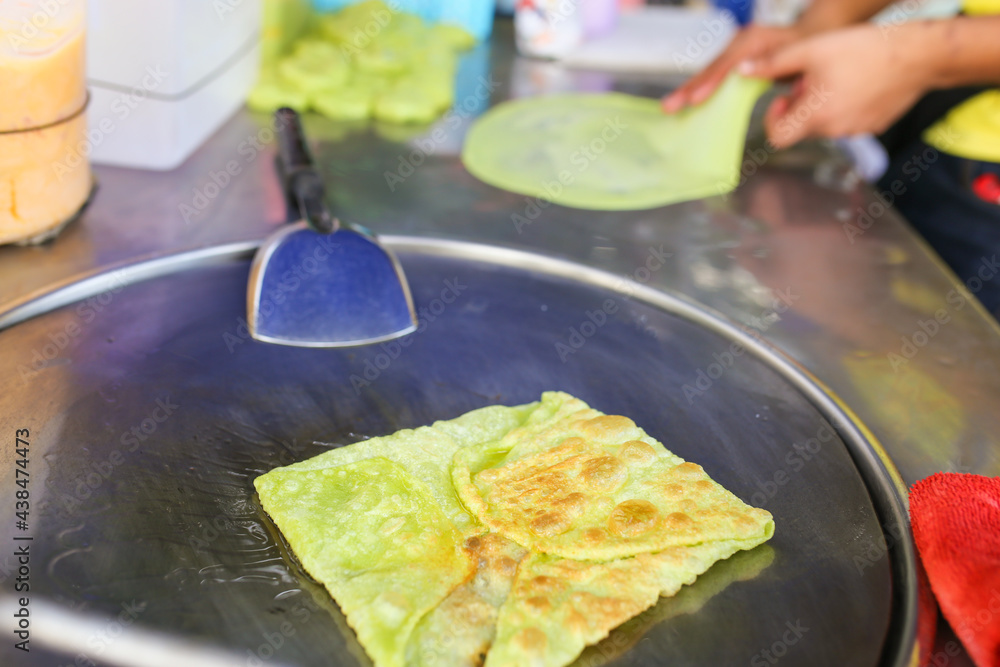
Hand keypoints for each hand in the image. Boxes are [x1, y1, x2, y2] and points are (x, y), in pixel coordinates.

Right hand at [661, 24, 804, 112]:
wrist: (812, 35)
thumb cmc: (809, 49)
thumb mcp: (796, 56)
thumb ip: (772, 64)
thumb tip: (747, 73)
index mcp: (754, 40)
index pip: (726, 65)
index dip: (709, 83)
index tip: (694, 100)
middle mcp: (740, 41)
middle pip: (711, 68)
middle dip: (689, 88)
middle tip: (669, 106)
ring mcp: (734, 48)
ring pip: (708, 71)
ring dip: (689, 90)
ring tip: (669, 107)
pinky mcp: (732, 57)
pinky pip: (714, 74)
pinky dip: (700, 88)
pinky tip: (686, 101)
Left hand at [742, 23, 930, 147]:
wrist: (918, 55)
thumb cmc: (864, 49)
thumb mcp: (811, 50)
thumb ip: (774, 63)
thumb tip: (742, 71)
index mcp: (815, 115)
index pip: (777, 137)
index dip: (772, 118)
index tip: (782, 98)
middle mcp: (834, 130)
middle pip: (801, 127)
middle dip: (799, 105)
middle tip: (812, 77)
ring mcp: (856, 130)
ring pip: (825, 123)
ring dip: (821, 105)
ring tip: (837, 75)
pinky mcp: (875, 126)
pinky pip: (848, 120)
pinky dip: (844, 106)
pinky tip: (857, 81)